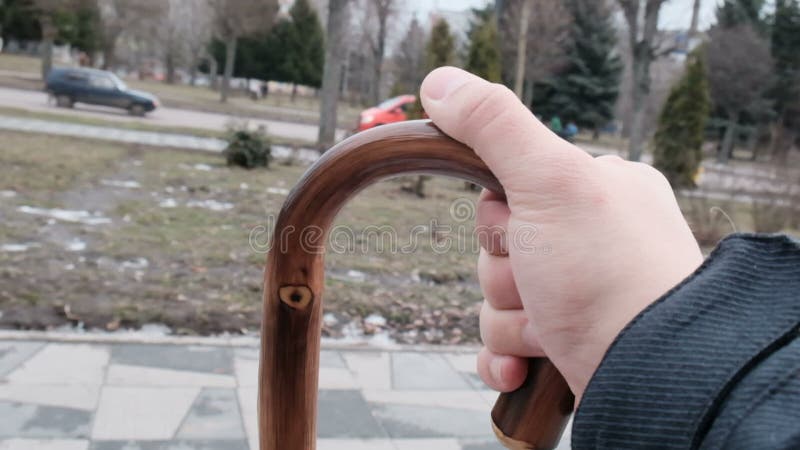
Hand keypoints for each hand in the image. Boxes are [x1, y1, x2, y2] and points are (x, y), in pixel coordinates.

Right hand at [420, 67, 703, 403]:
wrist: (651, 372)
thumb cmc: (607, 272)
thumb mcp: (550, 180)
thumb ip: (495, 125)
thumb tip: (438, 83)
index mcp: (596, 191)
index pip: (505, 192)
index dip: (498, 218)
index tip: (523, 227)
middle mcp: (591, 240)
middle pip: (497, 252)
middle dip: (506, 277)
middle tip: (545, 281)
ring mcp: (580, 297)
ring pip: (498, 303)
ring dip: (511, 324)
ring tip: (552, 331)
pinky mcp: (567, 346)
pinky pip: (507, 349)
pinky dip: (508, 360)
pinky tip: (527, 370)